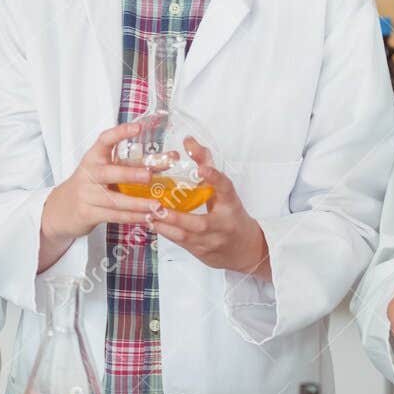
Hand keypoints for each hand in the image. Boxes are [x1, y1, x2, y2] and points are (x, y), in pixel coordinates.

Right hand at [40, 122, 163, 242]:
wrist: (60, 208)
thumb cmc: (88, 185)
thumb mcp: (101, 169)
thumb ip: (126, 164)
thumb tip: (163, 160)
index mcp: (93, 158)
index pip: (105, 140)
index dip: (120, 133)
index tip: (138, 128)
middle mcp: (89, 174)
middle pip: (109, 173)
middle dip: (130, 174)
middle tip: (149, 175)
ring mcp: (87, 195)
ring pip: (114, 200)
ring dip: (137, 203)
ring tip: (156, 205)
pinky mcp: (88, 214)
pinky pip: (114, 216)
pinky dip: (132, 218)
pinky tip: (147, 217)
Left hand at [149, 138, 269, 275]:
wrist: (244, 249)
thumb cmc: (231, 215)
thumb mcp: (224, 192)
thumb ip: (207, 168)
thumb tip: (189, 141)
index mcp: (231, 204)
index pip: (225, 188)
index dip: (214, 177)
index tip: (202, 168)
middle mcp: (222, 224)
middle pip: (200, 222)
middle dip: (177, 216)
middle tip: (157, 206)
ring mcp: (211, 241)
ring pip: (186, 237)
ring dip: (165, 226)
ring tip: (148, 214)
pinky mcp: (201, 252)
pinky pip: (181, 243)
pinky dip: (166, 233)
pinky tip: (152, 223)